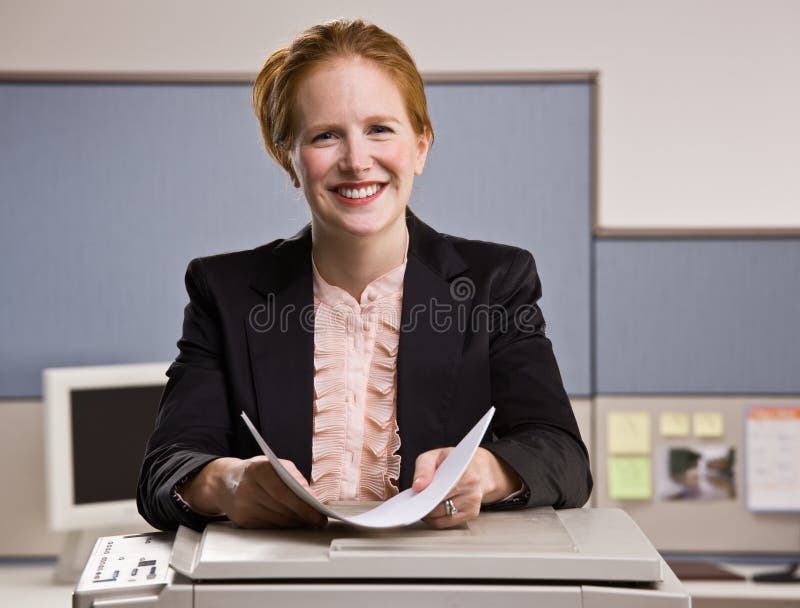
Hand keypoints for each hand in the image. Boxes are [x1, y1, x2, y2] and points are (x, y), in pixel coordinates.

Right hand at [179, 456, 326, 528]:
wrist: (224, 482)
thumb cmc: (254, 472)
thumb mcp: (272, 464)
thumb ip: (292, 477)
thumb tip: (312, 497)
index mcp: (257, 469)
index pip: (284, 490)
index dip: (303, 503)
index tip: (319, 510)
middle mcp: (248, 488)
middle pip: (282, 508)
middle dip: (304, 515)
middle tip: (319, 519)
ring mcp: (243, 507)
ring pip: (278, 520)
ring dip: (296, 523)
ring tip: (310, 521)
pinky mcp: (243, 521)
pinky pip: (269, 527)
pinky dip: (284, 527)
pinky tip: (294, 524)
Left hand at [412, 447, 520, 528]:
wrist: (477, 468)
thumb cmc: (453, 461)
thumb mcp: (435, 456)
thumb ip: (424, 468)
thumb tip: (417, 487)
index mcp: (464, 470)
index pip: (441, 487)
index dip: (426, 493)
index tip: (415, 494)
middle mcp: (472, 486)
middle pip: (440, 503)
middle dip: (424, 504)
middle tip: (415, 500)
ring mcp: (474, 502)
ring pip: (443, 516)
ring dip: (429, 514)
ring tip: (423, 504)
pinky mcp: (472, 513)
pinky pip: (448, 522)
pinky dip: (437, 519)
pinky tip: (432, 511)